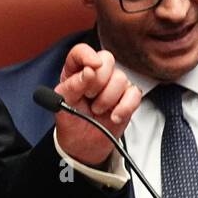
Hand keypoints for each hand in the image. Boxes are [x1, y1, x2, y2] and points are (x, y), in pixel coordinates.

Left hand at [53, 44, 141, 166]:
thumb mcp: (62, 104)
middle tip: (89, 97)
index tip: (92, 67)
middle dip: (98, 82)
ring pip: (121, 78)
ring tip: (97, 110)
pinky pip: (135, 93)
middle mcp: (96, 73)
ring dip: (107, 99)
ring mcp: (114, 84)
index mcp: (75, 70)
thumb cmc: (71, 121)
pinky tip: (113, 116)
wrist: (83, 145)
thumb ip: (72, 86)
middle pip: (106, 60)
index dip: (87, 55)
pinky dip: (124, 107)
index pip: (81, 51)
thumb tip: (88, 71)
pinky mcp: (128, 97)